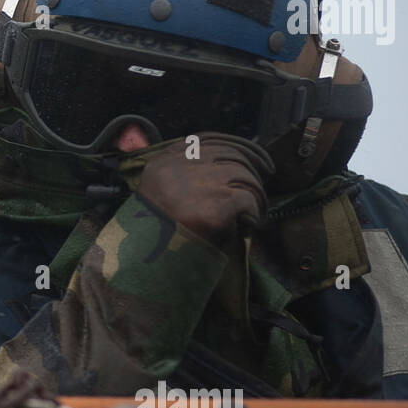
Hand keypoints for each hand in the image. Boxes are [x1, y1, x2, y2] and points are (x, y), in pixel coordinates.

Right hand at [136, 133, 275, 243]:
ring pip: (245, 177)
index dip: (236, 145)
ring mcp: (200, 184)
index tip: (254, 157)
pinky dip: (254, 215)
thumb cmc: (156, 238)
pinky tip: (247, 226)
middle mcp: (180, 167)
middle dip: (253, 170)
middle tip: (260, 188)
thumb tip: (226, 168)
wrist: (147, 268)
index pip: (207, 139)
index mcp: (164, 163)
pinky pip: (249, 200)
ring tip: (251, 215)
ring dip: (255, 197)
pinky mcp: (217, 205)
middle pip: (231, 155)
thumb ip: (183, 177)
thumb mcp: (160, 197)